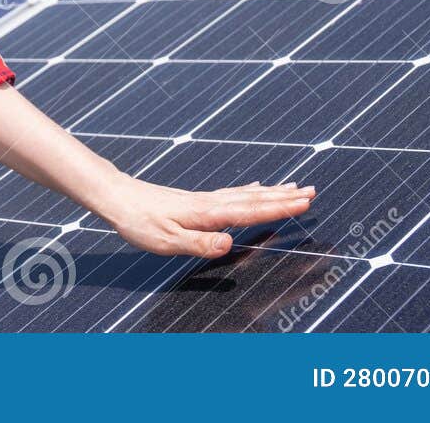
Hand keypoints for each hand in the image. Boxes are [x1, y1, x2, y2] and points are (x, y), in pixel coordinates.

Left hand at [97, 175, 315, 258]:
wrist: (117, 197)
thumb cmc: (140, 221)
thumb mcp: (167, 241)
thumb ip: (200, 243)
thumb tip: (230, 243)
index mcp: (208, 213)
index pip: (250, 211)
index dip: (279, 207)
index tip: (305, 202)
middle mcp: (210, 202)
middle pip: (254, 198)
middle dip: (284, 196)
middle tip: (312, 191)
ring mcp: (204, 199)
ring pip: (246, 194)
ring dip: (272, 192)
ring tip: (294, 186)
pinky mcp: (196, 199)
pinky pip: (232, 193)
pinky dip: (250, 190)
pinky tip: (255, 187)